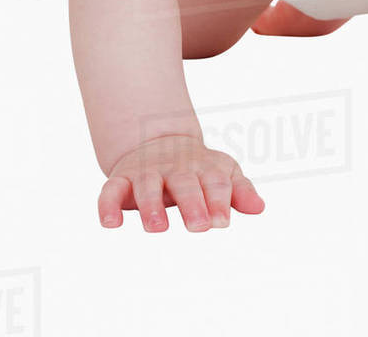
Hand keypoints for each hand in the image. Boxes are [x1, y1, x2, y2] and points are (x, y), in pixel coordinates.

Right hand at [98, 134, 264, 231]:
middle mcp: (174, 168)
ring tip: (157, 228)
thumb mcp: (221, 173)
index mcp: (202, 167)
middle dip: (192, 204)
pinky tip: (111, 223)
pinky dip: (108, 206)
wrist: (157, 138)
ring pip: (147, 186)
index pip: (215, 181)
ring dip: (152, 206)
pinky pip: (110, 190)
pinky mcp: (121, 180)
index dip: (219, 200)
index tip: (222, 221)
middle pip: (184, 183)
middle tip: (200, 226)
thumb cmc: (195, 167)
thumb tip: (259, 207)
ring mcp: (146, 172)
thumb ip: (239, 191)